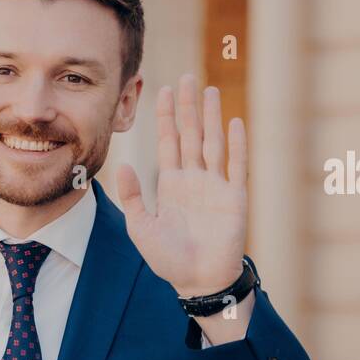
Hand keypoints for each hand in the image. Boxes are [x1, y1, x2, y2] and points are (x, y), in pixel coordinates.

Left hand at [114, 74, 247, 298]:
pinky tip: (234, 122)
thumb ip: (132, 195)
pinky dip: (237, 144)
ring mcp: (216, 186)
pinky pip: (236, 166)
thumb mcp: (140, 226)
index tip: (163, 90)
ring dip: (211, 117)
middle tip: (186, 77)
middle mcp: (194, 180)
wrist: (197, 281)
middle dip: (188, 107)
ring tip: (208, 90)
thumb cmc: (168, 258)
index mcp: (171, 184)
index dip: (166, 117)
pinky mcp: (234, 198)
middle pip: (191, 135)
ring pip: (213, 142)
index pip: (168, 142)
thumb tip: (123, 164)